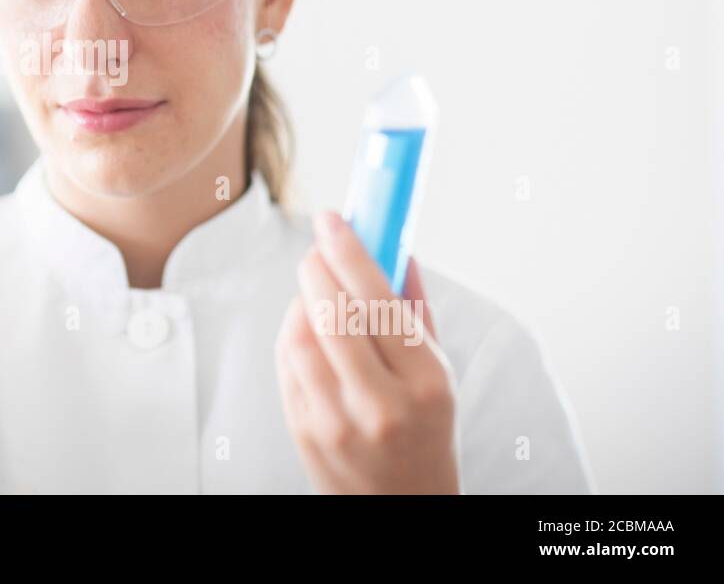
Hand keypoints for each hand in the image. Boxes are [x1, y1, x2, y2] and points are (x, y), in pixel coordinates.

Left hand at [274, 209, 458, 493]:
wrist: (402, 507)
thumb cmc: (425, 432)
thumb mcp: (439, 373)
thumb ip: (414, 308)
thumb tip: (396, 244)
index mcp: (425, 384)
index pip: (378, 301)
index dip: (349, 250)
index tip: (333, 219)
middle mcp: (379, 404)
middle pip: (332, 314)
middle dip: (317, 268)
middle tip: (318, 248)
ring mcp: (335, 421)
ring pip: (300, 335)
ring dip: (302, 300)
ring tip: (316, 292)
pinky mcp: (302, 430)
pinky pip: (286, 363)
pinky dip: (292, 332)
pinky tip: (308, 329)